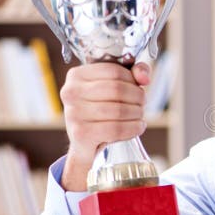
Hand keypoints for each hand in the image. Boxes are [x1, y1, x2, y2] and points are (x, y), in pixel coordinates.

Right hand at [60, 62, 149, 190]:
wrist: (85, 143)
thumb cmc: (101, 111)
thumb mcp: (115, 86)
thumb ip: (134, 73)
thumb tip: (144, 77)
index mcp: (76, 75)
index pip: (114, 71)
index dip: (133, 80)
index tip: (137, 89)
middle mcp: (70, 92)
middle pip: (117, 90)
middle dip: (137, 98)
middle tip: (141, 105)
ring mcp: (73, 113)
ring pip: (119, 110)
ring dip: (137, 113)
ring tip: (138, 116)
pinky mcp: (81, 133)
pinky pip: (116, 129)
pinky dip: (134, 128)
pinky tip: (137, 127)